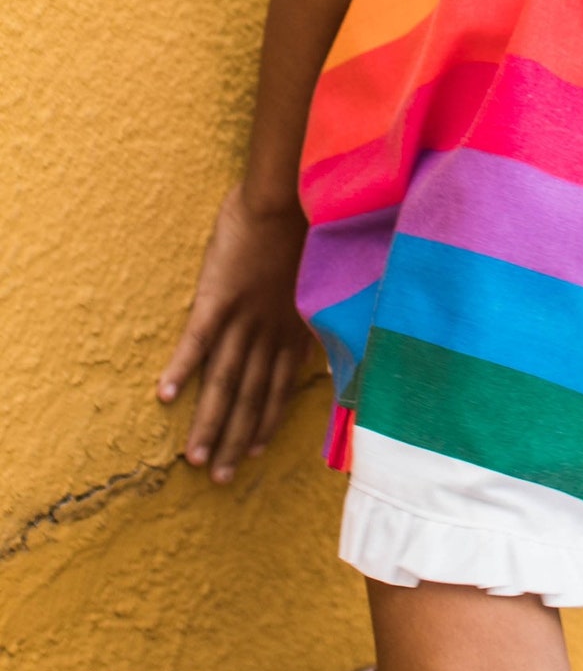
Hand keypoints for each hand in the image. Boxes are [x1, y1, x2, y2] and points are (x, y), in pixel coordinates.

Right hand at [158, 185, 311, 482]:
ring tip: (194, 457)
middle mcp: (269, 329)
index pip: (278, 388)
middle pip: (249, 394)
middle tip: (218, 478)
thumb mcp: (323, 278)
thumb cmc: (310, 227)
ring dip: (209, 419)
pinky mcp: (219, 295)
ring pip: (225, 378)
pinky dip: (183, 366)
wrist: (292, 192)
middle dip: (233, 438)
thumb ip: (317, 312)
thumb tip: (328, 339)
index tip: (251, 455)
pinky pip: (198, 338)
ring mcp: (244, 314)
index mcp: (293, 327)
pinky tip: (166, 395)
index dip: (264, 423)